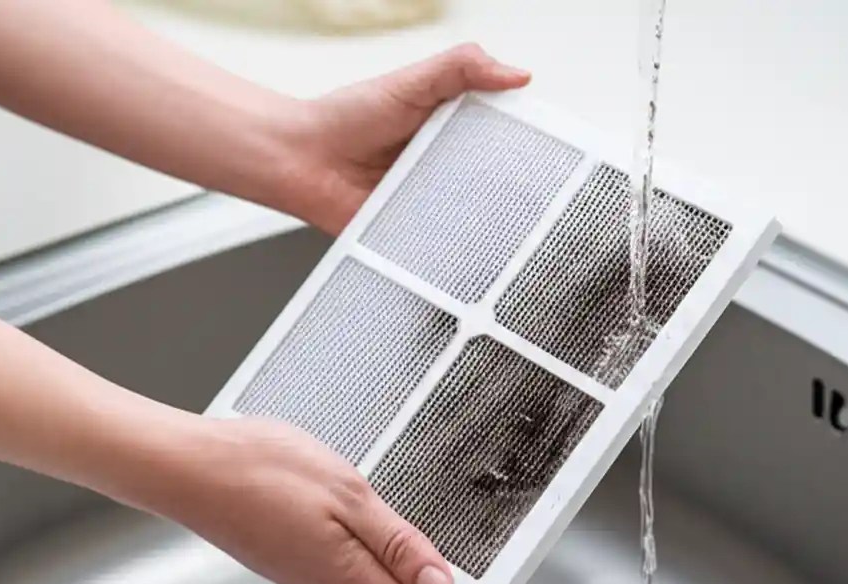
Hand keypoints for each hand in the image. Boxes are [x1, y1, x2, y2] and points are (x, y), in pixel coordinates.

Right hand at [161, 416, 458, 583]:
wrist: (187, 464)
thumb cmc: (257, 471)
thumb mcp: (347, 494)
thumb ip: (398, 544)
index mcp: (346, 577)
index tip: (476, 564)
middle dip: (410, 545)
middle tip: (394, 493)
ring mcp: (302, 573)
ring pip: (362, 559)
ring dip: (370, 525)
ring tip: (344, 482)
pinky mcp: (286, 556)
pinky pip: (333, 545)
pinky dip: (340, 520)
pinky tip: (319, 488)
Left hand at [282, 43, 531, 234]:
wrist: (299, 162)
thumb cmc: (345, 119)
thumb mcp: (410, 82)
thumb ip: (460, 68)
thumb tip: (514, 73)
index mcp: (452, 127)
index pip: (503, 136)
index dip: (526, 142)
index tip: (548, 148)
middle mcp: (446, 165)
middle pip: (495, 181)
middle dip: (512, 188)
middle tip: (528, 190)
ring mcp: (432, 201)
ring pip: (475, 216)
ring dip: (486, 221)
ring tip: (499, 219)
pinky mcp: (416, 234)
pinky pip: (444, 246)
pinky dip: (455, 250)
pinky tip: (467, 249)